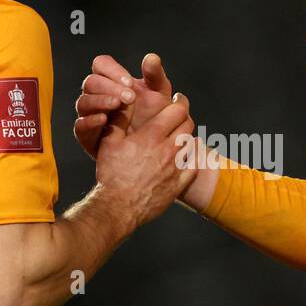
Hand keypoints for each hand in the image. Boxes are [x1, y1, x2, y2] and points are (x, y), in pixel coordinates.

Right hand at [75, 53, 173, 159]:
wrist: (152, 153)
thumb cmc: (155, 121)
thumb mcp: (160, 97)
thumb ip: (155, 77)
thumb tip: (151, 58)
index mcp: (112, 82)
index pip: (101, 65)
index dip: (113, 70)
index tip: (130, 81)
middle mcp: (98, 96)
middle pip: (91, 82)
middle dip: (110, 87)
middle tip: (130, 96)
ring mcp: (91, 115)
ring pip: (83, 102)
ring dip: (100, 101)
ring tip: (117, 105)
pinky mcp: (88, 135)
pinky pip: (80, 126)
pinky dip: (91, 121)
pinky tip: (105, 120)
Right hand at [94, 93, 195, 228]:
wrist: (117, 206)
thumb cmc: (111, 173)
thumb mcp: (110, 141)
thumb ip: (121, 118)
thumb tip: (127, 99)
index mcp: (151, 135)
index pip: (177, 110)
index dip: (180, 101)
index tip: (178, 99)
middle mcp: (167, 149)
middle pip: (188, 125)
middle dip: (185, 117)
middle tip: (179, 116)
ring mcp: (175, 168)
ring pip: (192, 144)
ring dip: (188, 136)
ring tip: (180, 135)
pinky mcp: (178, 185)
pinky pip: (195, 166)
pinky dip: (194, 157)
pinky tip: (189, 154)